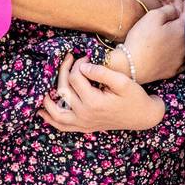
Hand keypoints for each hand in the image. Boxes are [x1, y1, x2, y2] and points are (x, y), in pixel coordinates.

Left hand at [39, 51, 164, 133]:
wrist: (142, 116)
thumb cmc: (134, 97)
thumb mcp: (122, 81)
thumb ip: (101, 72)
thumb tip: (82, 66)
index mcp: (93, 102)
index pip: (75, 77)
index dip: (78, 63)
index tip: (87, 57)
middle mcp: (84, 114)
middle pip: (63, 90)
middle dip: (63, 71)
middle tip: (69, 59)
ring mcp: (83, 123)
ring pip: (56, 112)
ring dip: (47, 100)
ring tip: (43, 86)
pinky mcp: (84, 127)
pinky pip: (62, 126)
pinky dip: (50, 119)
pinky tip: (43, 112)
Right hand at [122, 0, 184, 82]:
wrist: (131, 66)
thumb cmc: (141, 40)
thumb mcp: (153, 16)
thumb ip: (169, 10)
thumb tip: (177, 10)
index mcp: (183, 30)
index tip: (183, 3)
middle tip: (178, 18)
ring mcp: (182, 60)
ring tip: (175, 35)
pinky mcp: (175, 70)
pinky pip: (184, 60)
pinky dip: (182, 54)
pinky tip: (175, 51)